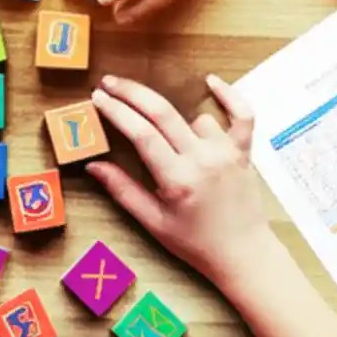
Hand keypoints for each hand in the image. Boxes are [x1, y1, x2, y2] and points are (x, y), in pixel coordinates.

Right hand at [86, 74, 267, 284]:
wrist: (244, 254)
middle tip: (109, 83)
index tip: (98, 98)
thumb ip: (123, 191)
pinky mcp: (244, 151)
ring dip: (175, 119)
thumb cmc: (196, 243)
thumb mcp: (154, 223)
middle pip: (163, 112)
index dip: (117, 111)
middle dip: (131, 93)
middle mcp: (203, 159)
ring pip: (194, 117)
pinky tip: (211, 82)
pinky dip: (229, 95)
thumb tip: (92, 166)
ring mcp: (227, 152)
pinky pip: (242, 114)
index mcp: (178, 179)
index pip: (141, 134)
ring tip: (166, 138)